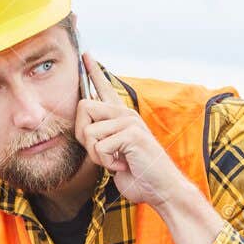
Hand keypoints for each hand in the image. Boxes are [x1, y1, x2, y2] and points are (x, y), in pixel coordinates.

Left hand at [73, 54, 186, 207]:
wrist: (161, 189)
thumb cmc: (137, 174)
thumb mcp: (113, 154)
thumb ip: (101, 139)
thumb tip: (84, 131)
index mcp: (121, 116)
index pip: (105, 87)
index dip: (93, 70)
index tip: (85, 54)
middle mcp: (125, 114)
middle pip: (83, 106)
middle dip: (83, 136)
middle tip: (102, 152)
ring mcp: (129, 121)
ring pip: (89, 132)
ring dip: (97, 156)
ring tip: (117, 160)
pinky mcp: (132, 134)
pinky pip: (100, 147)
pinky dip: (107, 163)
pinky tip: (124, 164)